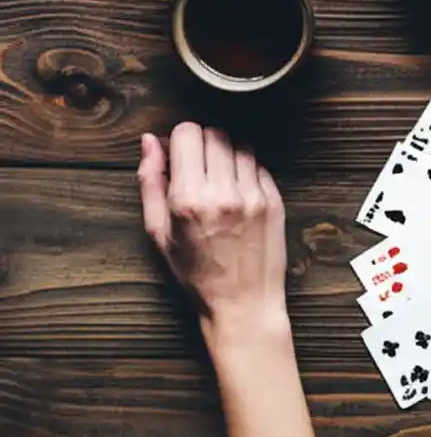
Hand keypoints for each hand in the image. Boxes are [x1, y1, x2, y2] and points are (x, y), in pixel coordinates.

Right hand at [137, 123, 288, 340]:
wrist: (242, 303)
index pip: (188, 133)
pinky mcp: (275, 200)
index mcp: (189, 199)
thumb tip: (149, 142)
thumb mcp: (158, 232)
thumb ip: (150, 182)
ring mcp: (254, 195)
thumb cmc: (196, 273)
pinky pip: (260, 166)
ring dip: (227, 154)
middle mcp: (224, 192)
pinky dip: (247, 171)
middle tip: (197, 168)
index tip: (178, 154)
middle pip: (215, 133)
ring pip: (240, 145)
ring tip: (219, 180)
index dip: (179, 140)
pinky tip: (238, 193)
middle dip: (202, 144)